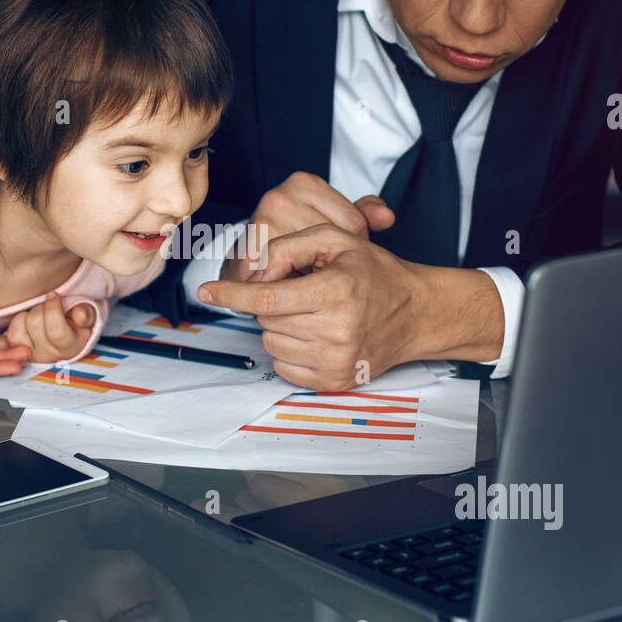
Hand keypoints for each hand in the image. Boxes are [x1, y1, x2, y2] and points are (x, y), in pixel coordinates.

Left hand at [3, 291, 96, 363]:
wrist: (68, 334)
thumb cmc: (77, 323)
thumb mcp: (88, 318)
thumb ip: (86, 315)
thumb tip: (79, 315)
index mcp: (67, 348)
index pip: (56, 330)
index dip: (53, 309)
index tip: (53, 296)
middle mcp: (45, 355)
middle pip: (35, 325)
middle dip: (41, 309)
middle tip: (48, 307)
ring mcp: (26, 354)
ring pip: (17, 329)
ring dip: (24, 316)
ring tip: (36, 315)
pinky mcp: (9, 350)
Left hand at [198, 223, 503, 389]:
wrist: (415, 314)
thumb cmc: (373, 273)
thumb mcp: (336, 239)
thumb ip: (289, 246)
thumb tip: (255, 273)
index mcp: (336, 292)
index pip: (267, 299)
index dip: (232, 296)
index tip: (206, 292)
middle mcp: (337, 331)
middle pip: (267, 320)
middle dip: (272, 304)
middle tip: (302, 293)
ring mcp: (336, 361)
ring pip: (271, 343)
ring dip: (280, 327)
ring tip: (312, 313)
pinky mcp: (334, 382)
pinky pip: (283, 367)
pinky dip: (290, 349)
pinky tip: (315, 335)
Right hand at [220, 172, 393, 281]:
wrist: (252, 259)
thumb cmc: (297, 237)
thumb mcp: (338, 220)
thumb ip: (365, 215)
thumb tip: (387, 218)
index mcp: (304, 183)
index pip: (352, 222)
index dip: (349, 245)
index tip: (333, 249)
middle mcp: (279, 198)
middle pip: (331, 243)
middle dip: (331, 262)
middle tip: (320, 266)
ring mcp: (261, 224)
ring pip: (311, 263)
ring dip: (312, 276)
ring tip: (304, 274)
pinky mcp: (247, 254)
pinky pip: (286, 280)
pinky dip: (293, 288)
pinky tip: (291, 285)